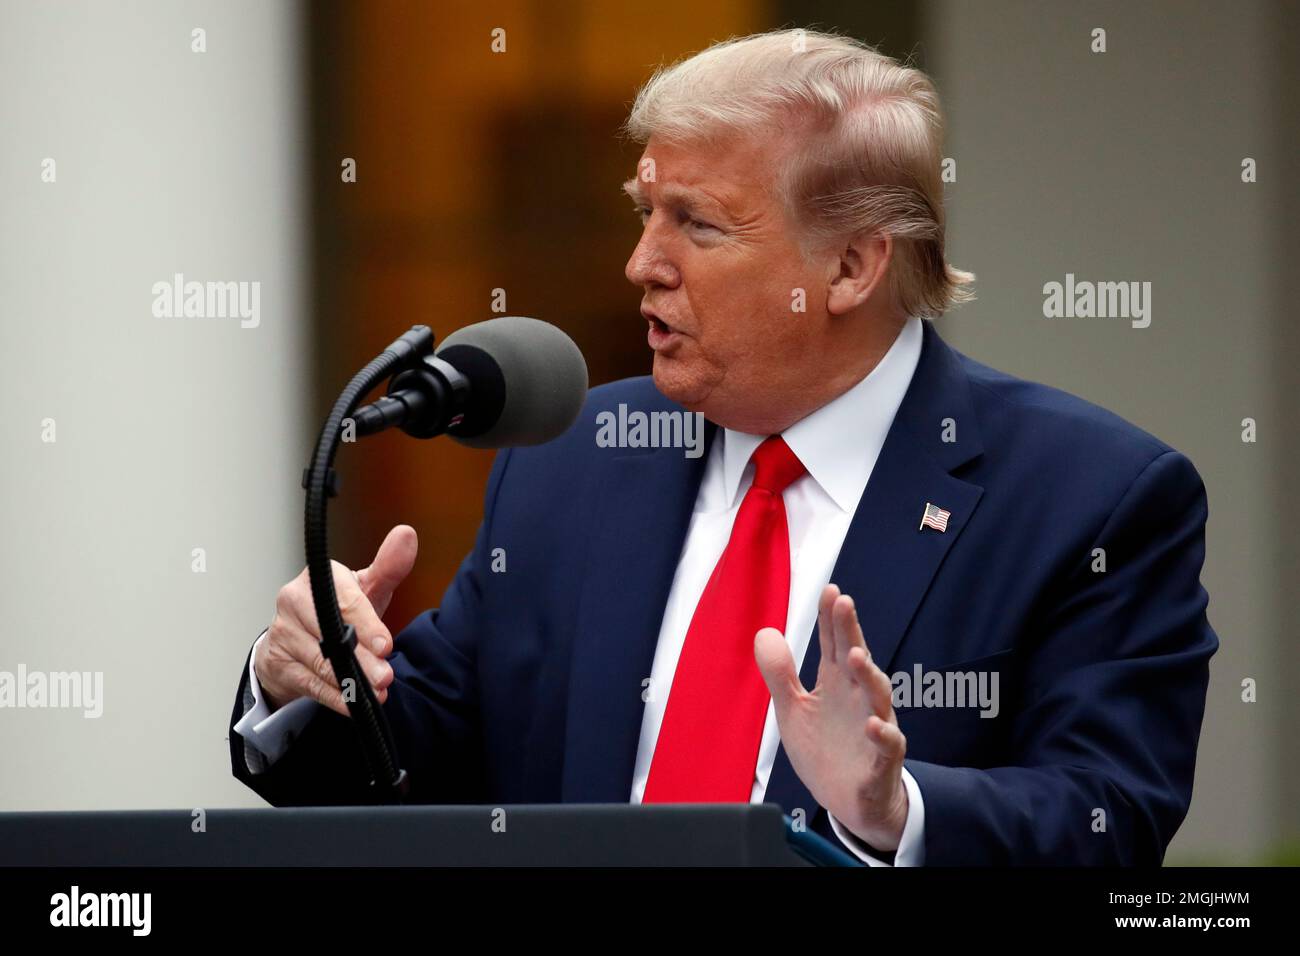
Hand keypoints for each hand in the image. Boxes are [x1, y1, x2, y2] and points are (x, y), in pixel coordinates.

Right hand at [254, 525, 417, 716]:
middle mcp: (294, 601)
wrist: (297, 636)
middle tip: (385, 676)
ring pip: (319, 661)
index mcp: (319, 577)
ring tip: (376, 692)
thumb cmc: (338, 607)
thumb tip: (407, 534)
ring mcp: (282, 633)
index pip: (345, 601)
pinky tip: (353, 705)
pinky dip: (333, 697)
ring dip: (349, 681)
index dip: (366, 625)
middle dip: (361, 658)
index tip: (386, 645)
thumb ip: (388, 567)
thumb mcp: (365, 588)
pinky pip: (308, 683)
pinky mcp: (277, 662)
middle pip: (330, 633)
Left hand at [754, 583, 908, 850]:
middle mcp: (859, 698)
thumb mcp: (793, 710)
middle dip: (851, 631)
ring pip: (878, 696)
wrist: (848, 802)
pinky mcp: (882, 760)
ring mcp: (874, 726)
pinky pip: (888, 744)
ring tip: (855, 655)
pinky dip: (882, 733)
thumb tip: (764, 632)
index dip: (832, 618)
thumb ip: (780, 674)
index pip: (834, 644)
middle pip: (857, 659)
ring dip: (868, 674)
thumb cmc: (825, 750)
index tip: (830, 590)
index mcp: (837, 684)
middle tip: (844, 603)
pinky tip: (871, 723)